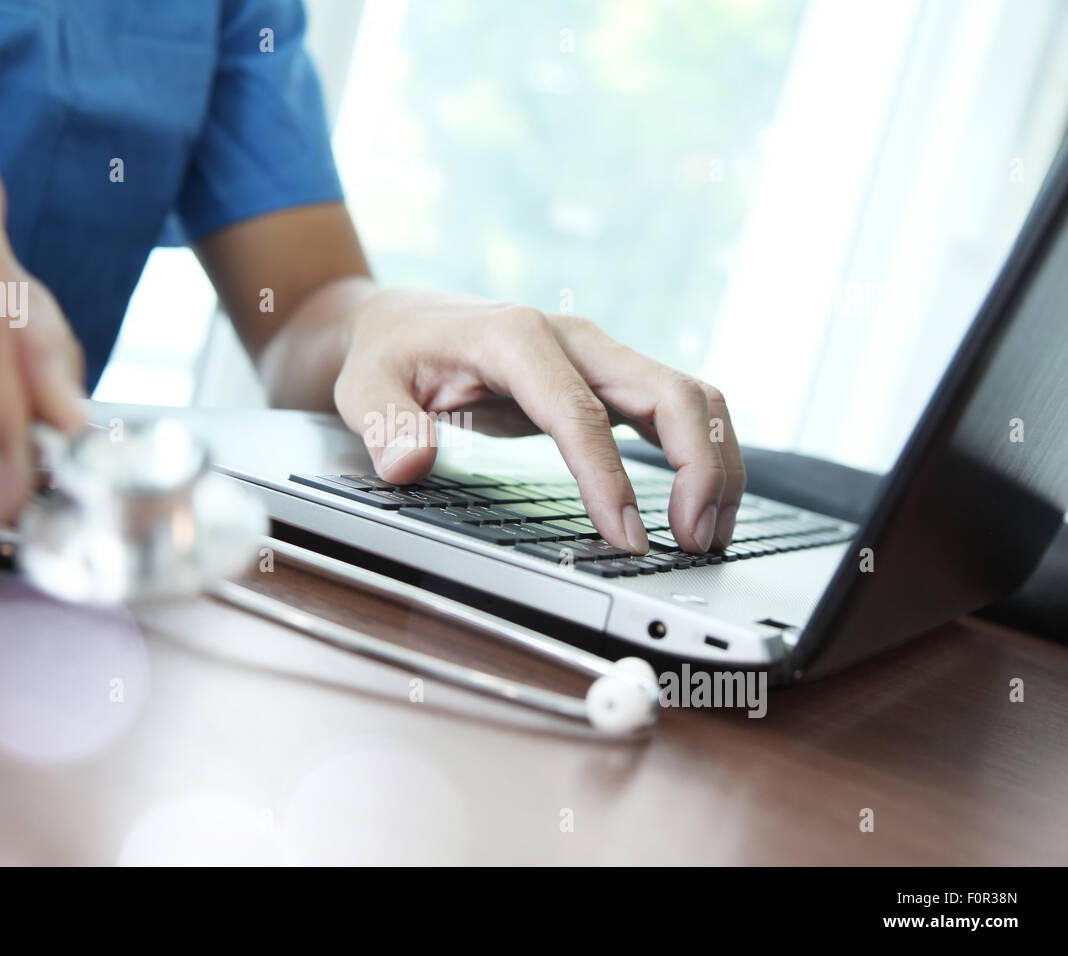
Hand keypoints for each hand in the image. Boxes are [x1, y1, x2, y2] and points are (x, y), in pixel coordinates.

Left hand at [332, 289, 744, 553]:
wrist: (403, 321)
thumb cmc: (389, 355)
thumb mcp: (364, 388)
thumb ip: (385, 425)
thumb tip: (409, 464)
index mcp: (514, 338)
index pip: (580, 411)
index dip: (609, 477)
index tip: (626, 535)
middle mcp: (571, 338)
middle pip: (668, 391)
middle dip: (698, 466)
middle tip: (694, 540)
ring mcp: (597, 354)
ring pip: (688, 396)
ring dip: (714, 462)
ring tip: (708, 532)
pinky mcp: (606, 377)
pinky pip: (674, 408)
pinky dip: (700, 453)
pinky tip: (699, 505)